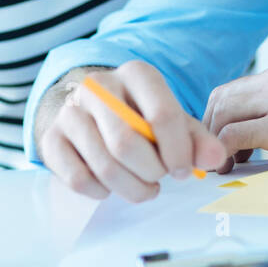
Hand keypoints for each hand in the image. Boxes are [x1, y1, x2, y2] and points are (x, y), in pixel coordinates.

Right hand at [37, 61, 227, 202]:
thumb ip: (197, 139)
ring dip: (132, 188)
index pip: (161, 113)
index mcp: (135, 74)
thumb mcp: (172, 119)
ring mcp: (70, 111)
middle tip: (160, 178)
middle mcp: (98, 86)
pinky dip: (102, 192)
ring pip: (104, 165)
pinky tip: (112, 185)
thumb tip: (216, 158)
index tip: (184, 170)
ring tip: (144, 187)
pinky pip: (78, 179)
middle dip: (151, 172)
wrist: (89, 109)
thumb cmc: (138, 116)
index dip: (177, 151)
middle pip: (127, 143)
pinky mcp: (51, 138)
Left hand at [203, 53, 267, 173]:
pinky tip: (230, 168)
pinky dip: (224, 153)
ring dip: (214, 139)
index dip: (225, 112)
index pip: (242, 85)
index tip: (224, 134)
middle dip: (211, 125)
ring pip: (222, 113)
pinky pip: (234, 136)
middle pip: (223, 95)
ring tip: (223, 164)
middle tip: (215, 151)